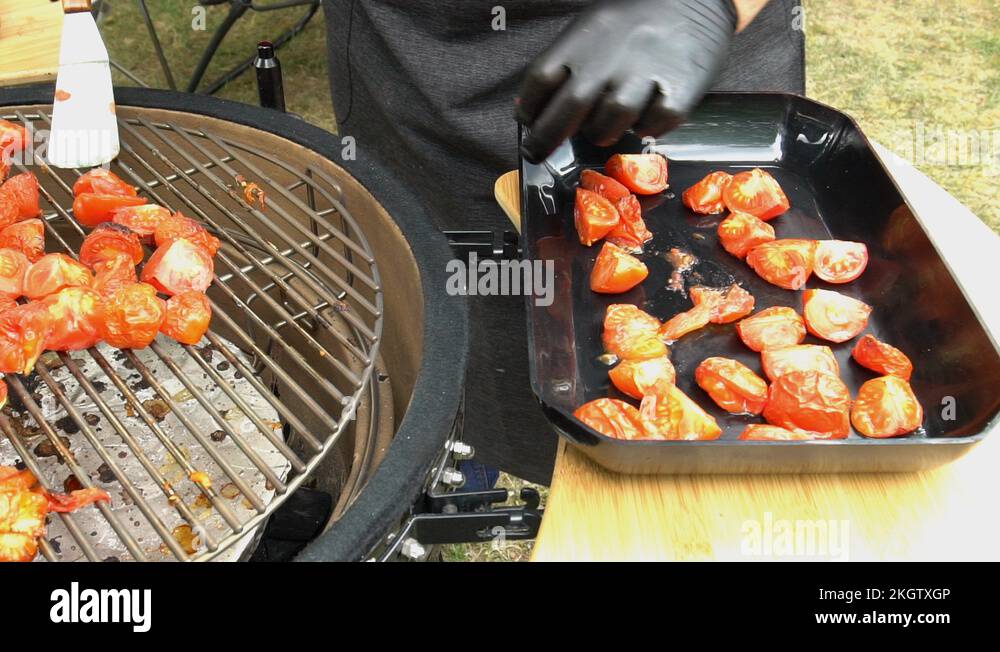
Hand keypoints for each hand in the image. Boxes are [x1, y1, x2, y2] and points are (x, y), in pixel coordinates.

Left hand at [516, 0, 736, 162]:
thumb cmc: (637, 19)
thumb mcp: (594, 27)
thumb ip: (569, 64)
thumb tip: (539, 110)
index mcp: (586, 36)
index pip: (541, 79)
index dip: (528, 109)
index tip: (528, 124)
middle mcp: (611, 55)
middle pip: (568, 108)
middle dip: (547, 139)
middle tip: (538, 152)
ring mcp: (646, 73)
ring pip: (608, 124)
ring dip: (601, 133)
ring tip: (605, 126)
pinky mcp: (679, 91)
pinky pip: (651, 127)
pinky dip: (645, 129)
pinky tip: (644, 116)